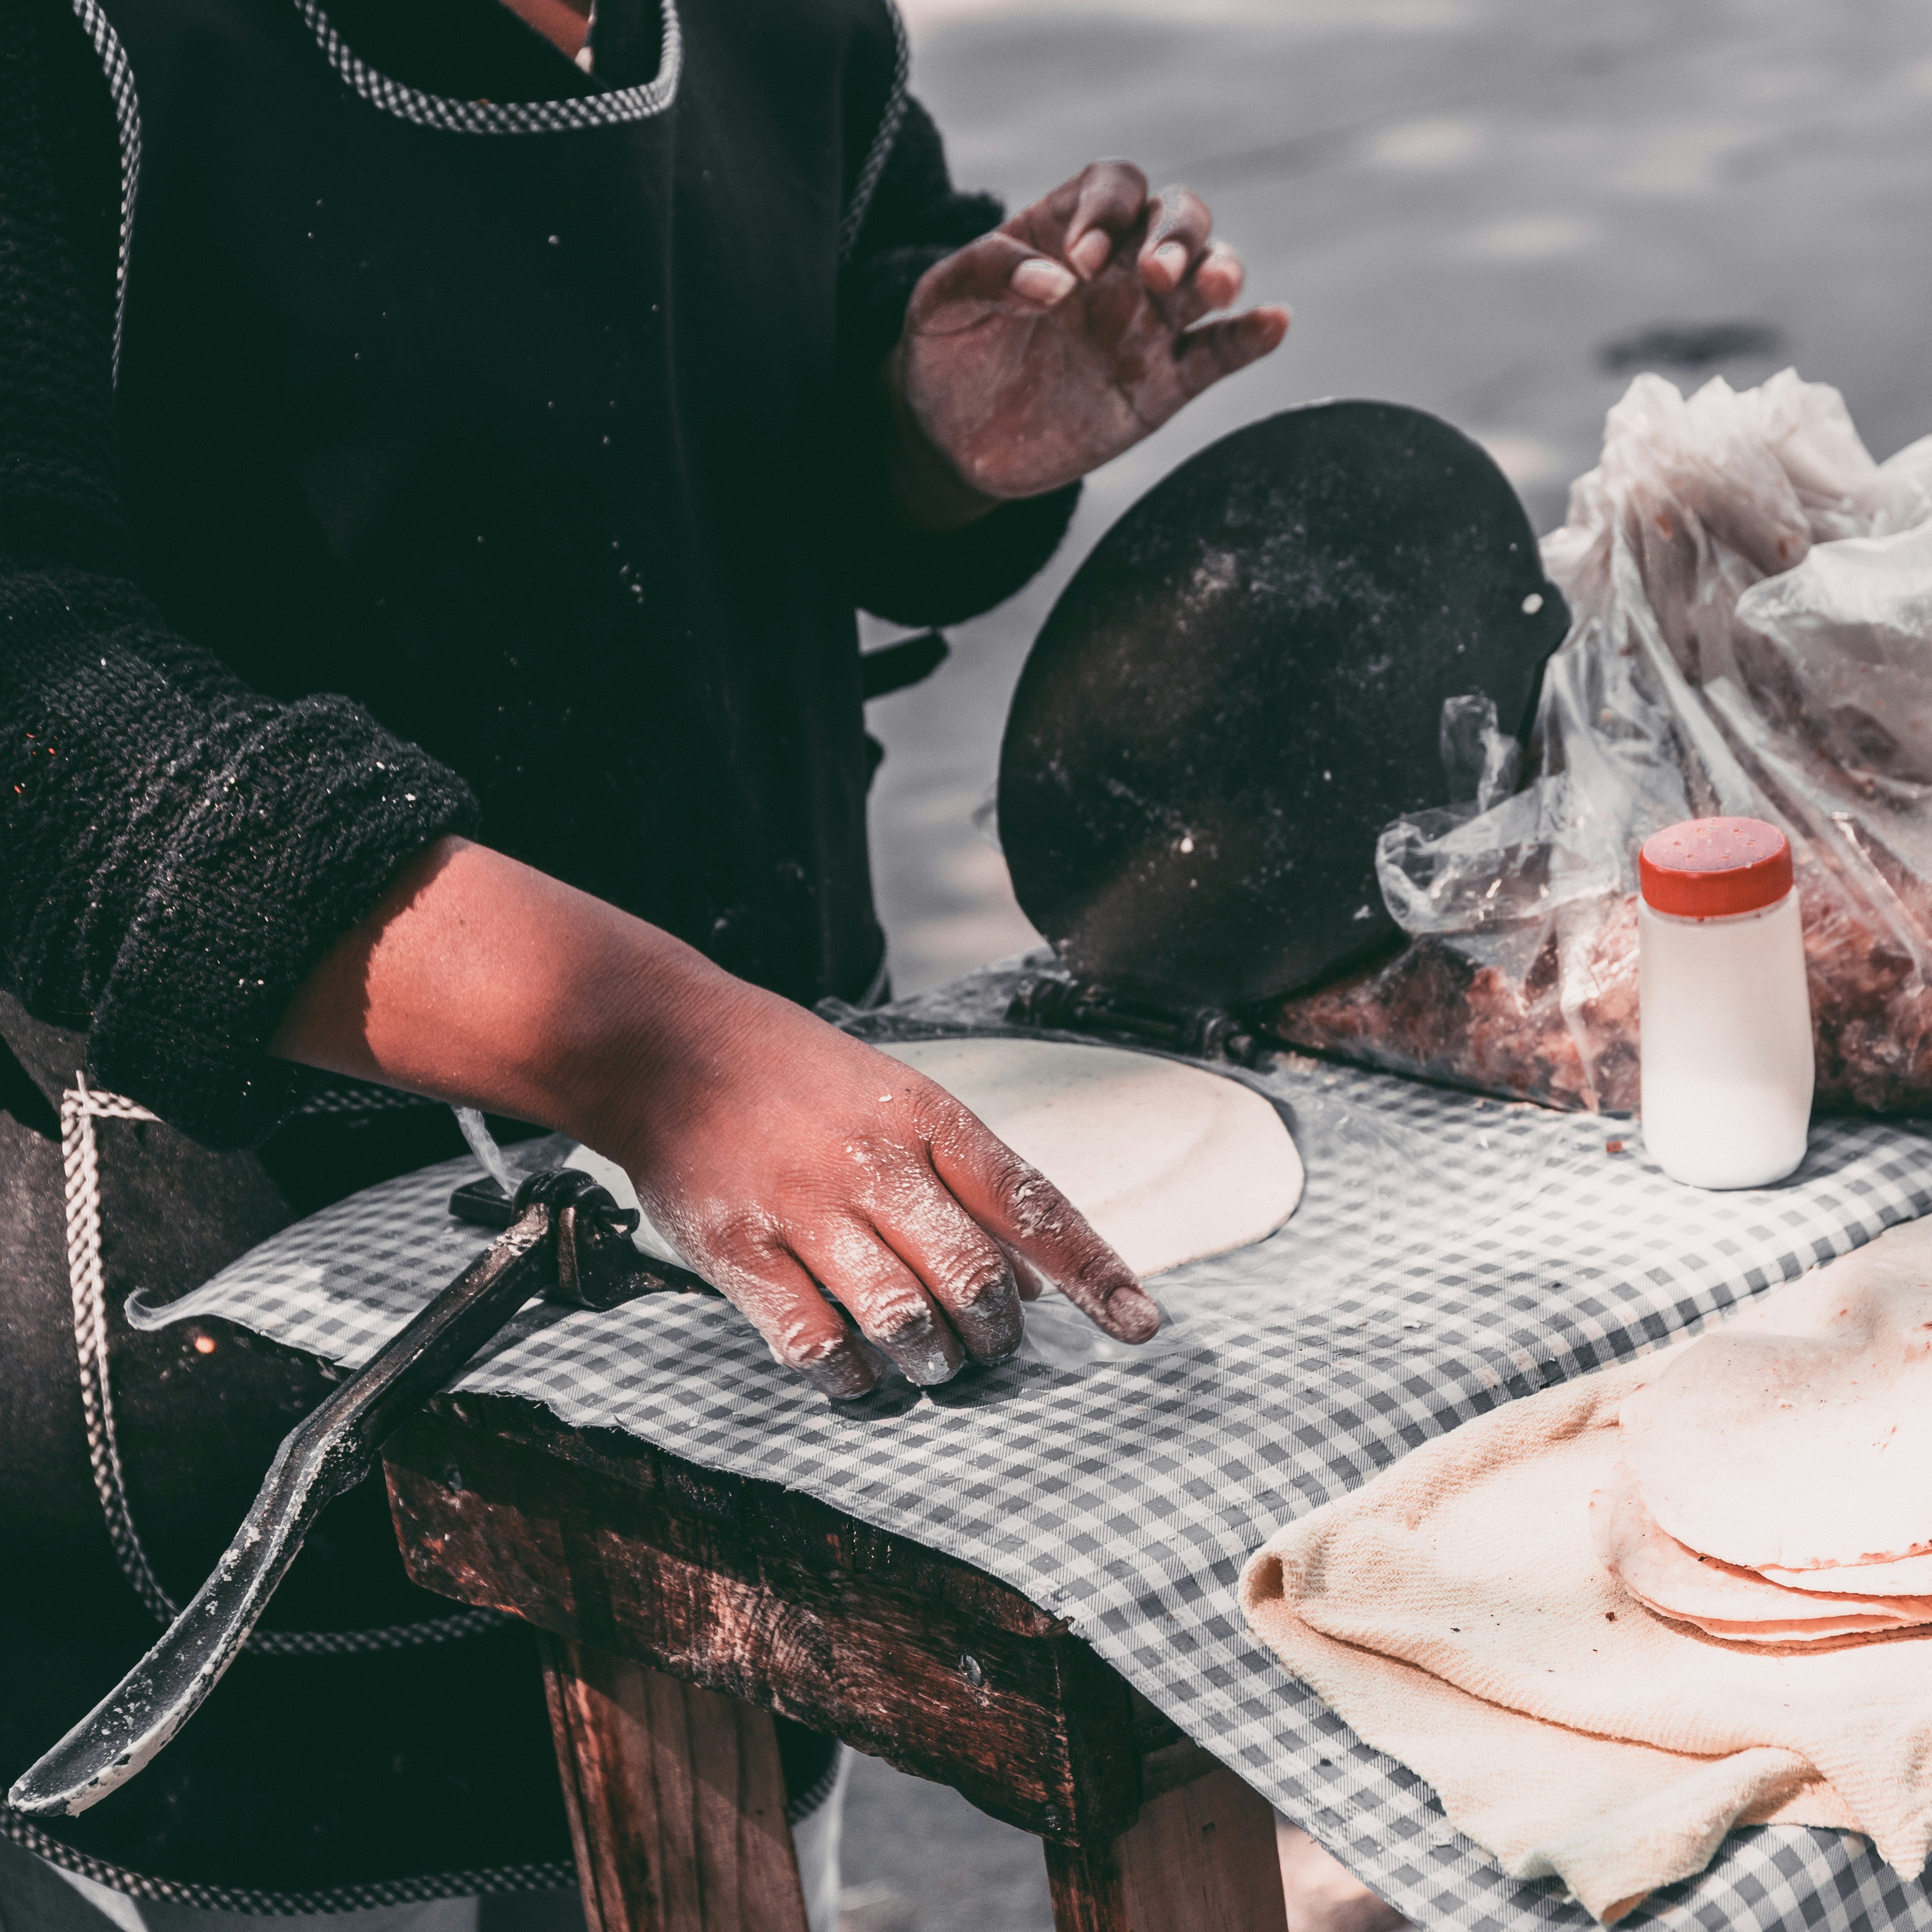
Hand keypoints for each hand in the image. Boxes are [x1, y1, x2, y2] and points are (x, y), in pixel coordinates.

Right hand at [274, 839, 1158, 1398]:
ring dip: (933, 1362)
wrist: (664, 1045)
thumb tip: (1037, 1275)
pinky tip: (858, 1375)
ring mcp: (803, 1206)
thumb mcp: (895, 1096)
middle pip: (975, 1277)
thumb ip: (963, 1178)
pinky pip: (814, 1345)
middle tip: (993, 1345)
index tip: (1141, 1326)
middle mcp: (873, 1160)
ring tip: (932, 1362)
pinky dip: (850, 1378)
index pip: (1034, 1202)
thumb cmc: (796, 1079)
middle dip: (1000, 1333)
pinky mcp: (739, 1250)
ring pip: (903, 1320)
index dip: (1096, 1272)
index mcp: (925, 1114)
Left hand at [886, 161, 1289, 522]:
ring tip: (1213, 290)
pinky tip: (1274, 323)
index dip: (1108, 210)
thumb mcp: (940, 301)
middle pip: (1178, 218)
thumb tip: (1056, 284)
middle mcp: (1120, 268)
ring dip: (1220, 272)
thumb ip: (987, 273)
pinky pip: (1219, 354)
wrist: (951, 439)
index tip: (1078, 264)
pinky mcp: (1162, 385)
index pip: (1116, 187)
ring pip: (1209, 277)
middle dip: (1178, 235)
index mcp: (1069, 230)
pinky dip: (1252, 337)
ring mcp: (1146, 325)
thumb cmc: (945, 353)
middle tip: (1154, 273)